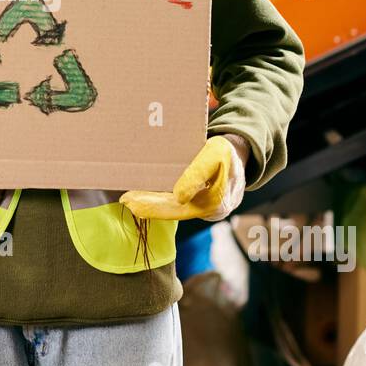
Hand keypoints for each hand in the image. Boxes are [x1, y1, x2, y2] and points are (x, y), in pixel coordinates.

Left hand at [120, 134, 248, 221]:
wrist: (239, 159)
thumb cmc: (226, 154)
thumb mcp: (216, 154)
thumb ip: (198, 173)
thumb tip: (178, 196)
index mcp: (216, 202)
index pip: (179, 206)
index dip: (153, 205)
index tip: (132, 200)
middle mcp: (210, 212)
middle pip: (173, 210)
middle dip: (147, 206)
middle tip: (126, 200)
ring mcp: (204, 210)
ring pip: (173, 209)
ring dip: (150, 205)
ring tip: (129, 200)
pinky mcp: (199, 206)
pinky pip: (176, 206)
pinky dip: (158, 202)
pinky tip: (142, 198)